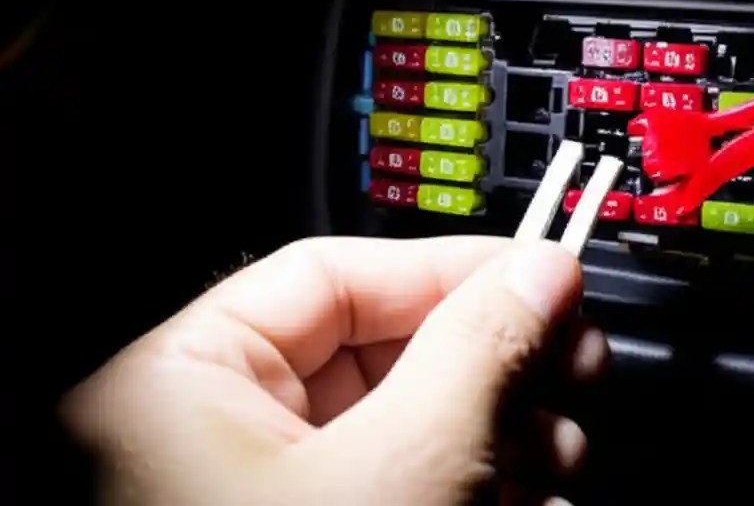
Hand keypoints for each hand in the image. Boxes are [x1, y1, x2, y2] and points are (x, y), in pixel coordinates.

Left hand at [61, 237, 607, 504]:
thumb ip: (482, 349)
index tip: (541, 274)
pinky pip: (401, 495)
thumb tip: (542, 272)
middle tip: (574, 362)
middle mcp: (206, 443)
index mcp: (179, 390)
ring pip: (402, 431)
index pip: (331, 277)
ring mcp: (262, 505)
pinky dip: (474, 493)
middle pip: (378, 355)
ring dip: (501, 435)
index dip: (449, 271)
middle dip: (493, 364)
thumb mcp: (413, 465)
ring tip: (563, 455)